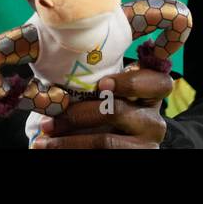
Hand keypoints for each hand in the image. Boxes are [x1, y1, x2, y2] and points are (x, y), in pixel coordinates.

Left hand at [31, 66, 171, 148]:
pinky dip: (72, 150)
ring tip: (44, 138)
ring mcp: (148, 142)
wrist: (115, 142)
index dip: (131, 83)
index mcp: (153, 91)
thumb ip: (100, 72)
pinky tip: (51, 147)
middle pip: (119, 112)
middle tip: (47, 119)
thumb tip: (61, 46)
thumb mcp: (109, 88)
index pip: (159, 82)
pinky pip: (103, 155)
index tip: (102, 84)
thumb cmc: (105, 105)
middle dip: (77, 115)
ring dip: (68, 141)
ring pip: (107, 141)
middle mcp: (155, 119)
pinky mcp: (138, 158)